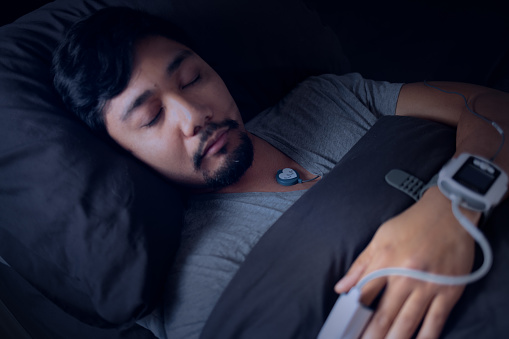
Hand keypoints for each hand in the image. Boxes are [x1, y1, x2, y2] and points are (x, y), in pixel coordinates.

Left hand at [334, 187, 479, 338]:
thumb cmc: (412, 224)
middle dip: (371, 336)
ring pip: (407, 323)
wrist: (449, 213)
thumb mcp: (380, 238)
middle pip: (384, 316)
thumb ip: (360, 265)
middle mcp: (405, 277)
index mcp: (385, 262)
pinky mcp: (449, 292)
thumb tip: (341, 288)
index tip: (348, 331)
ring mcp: (428, 287)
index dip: (354, 318)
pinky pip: (436, 321)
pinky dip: (425, 337)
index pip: (363, 297)